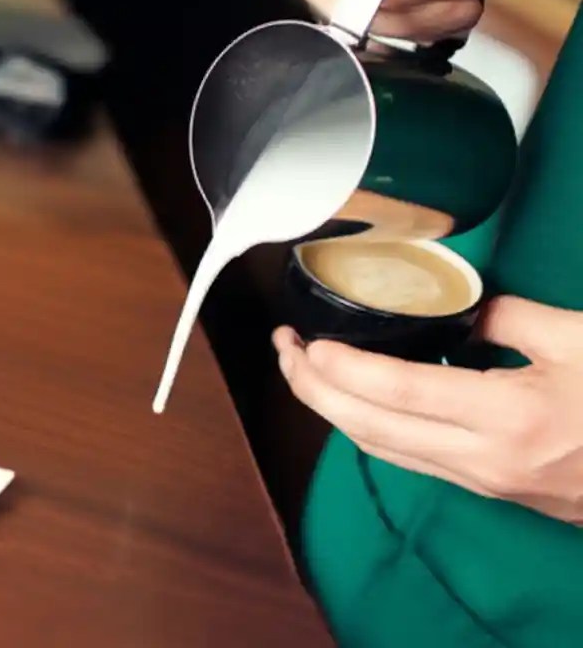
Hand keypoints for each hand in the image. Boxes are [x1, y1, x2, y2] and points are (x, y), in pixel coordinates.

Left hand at [273, 295, 582, 524]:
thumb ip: (512, 318)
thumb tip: (459, 305)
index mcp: (509, 417)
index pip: (397, 394)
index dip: (339, 369)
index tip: (303, 341)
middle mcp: (484, 459)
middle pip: (369, 429)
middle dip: (312, 390)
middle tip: (283, 349)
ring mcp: (485, 481)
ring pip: (382, 450)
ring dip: (333, 411)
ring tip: (303, 369)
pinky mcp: (490, 488)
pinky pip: (410, 458)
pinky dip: (370, 427)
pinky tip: (357, 399)